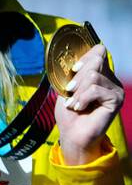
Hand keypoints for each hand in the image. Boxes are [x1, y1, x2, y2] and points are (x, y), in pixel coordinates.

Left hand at [55, 43, 123, 164]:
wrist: (72, 134)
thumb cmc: (69, 112)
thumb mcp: (67, 87)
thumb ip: (74, 73)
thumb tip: (74, 60)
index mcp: (100, 74)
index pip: (99, 51)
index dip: (85, 56)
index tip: (73, 69)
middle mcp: (111, 79)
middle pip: (96, 60)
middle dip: (78, 76)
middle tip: (70, 90)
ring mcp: (116, 89)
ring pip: (94, 76)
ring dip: (78, 91)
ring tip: (73, 103)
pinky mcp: (117, 100)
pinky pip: (96, 90)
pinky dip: (83, 98)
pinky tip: (79, 108)